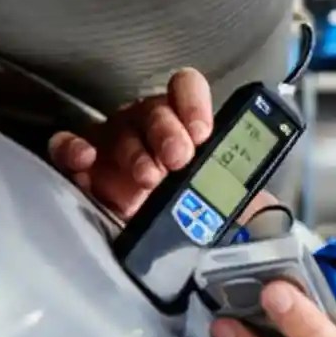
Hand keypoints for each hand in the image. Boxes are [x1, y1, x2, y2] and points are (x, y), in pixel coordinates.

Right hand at [48, 67, 279, 220]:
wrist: (153, 246)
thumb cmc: (189, 217)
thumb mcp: (221, 208)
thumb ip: (239, 199)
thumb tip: (266, 211)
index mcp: (183, 126)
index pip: (186, 89)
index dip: (193, 103)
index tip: (202, 132)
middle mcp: (147, 127)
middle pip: (154, 110)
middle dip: (168, 132)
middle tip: (179, 159)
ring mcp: (112, 143)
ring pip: (118, 130)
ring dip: (135, 153)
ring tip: (148, 180)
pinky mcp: (83, 166)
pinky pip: (69, 146)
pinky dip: (73, 149)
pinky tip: (86, 160)